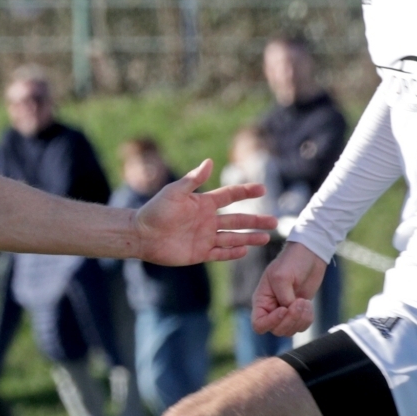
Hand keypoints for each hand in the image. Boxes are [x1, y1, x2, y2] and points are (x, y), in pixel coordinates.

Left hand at [132, 162, 275, 265]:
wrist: (141, 234)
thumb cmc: (155, 210)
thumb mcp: (174, 192)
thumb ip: (193, 179)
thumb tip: (209, 161)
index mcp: (203, 203)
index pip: (230, 196)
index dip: (246, 192)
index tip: (263, 189)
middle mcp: (207, 220)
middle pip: (237, 219)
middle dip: (256, 220)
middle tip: (275, 222)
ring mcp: (205, 237)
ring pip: (233, 237)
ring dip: (249, 237)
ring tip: (266, 237)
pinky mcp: (199, 253)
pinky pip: (220, 253)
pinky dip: (232, 253)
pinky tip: (245, 250)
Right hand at [252, 241, 325, 336]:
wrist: (310, 254)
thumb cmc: (291, 261)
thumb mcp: (282, 277)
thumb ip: (284, 297)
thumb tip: (289, 312)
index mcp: (261, 300)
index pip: (258, 324)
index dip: (271, 322)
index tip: (284, 309)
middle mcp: (271, 308)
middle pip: (276, 330)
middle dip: (291, 319)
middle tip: (300, 301)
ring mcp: (285, 311)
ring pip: (290, 330)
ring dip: (300, 319)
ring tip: (305, 302)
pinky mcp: (298, 311)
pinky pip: (301, 326)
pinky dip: (307, 319)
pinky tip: (308, 305)